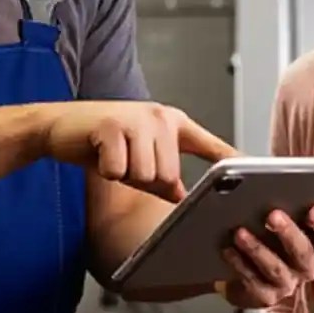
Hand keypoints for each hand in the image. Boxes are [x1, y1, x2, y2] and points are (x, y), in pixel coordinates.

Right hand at [44, 101, 238, 202]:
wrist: (58, 126)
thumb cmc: (102, 142)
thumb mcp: (138, 157)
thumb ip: (164, 175)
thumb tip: (182, 196)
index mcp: (171, 122)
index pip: (210, 144)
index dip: (231, 160)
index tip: (256, 173)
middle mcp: (159, 116)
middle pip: (169, 174)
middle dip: (145, 180)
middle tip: (126, 162)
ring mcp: (136, 119)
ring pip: (146, 174)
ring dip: (125, 175)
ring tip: (113, 156)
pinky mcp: (112, 126)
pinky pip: (120, 171)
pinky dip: (107, 171)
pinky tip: (98, 153)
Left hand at [216, 205, 313, 308]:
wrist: (246, 272)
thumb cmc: (267, 236)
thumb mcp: (279, 218)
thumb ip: (279, 199)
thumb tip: (262, 172)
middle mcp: (306, 267)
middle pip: (303, 253)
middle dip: (289, 233)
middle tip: (273, 215)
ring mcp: (287, 284)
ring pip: (276, 269)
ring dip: (258, 249)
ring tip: (240, 232)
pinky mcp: (266, 296)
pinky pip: (253, 282)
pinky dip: (240, 264)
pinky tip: (229, 250)